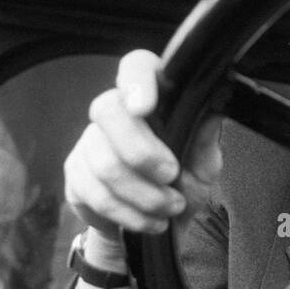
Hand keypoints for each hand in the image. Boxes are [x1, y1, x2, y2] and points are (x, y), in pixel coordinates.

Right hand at [64, 50, 223, 238]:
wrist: (159, 222)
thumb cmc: (183, 182)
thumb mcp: (203, 164)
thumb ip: (204, 139)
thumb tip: (214, 107)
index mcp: (152, 97)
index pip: (136, 66)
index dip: (136, 80)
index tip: (145, 107)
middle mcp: (115, 111)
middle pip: (107, 111)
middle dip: (141, 152)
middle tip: (171, 176)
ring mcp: (89, 141)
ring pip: (105, 163)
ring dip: (144, 195)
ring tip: (170, 206)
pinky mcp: (75, 174)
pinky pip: (96, 194)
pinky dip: (131, 214)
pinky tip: (151, 220)